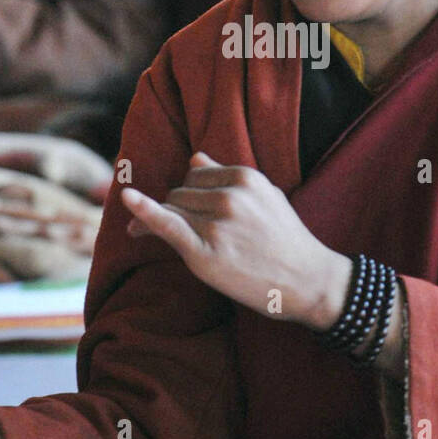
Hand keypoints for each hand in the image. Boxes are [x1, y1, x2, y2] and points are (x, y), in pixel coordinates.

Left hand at [122, 151, 351, 327]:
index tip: (179, 206)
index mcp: (245, 178)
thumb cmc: (287, 241)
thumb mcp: (266, 197)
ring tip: (137, 231)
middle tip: (163, 227)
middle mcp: (230, 196)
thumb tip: (195, 158)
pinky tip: (128, 200)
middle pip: (180, 193)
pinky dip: (145, 211)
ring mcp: (217, 224)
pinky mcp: (205, 252)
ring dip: (153, 219)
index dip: (186, 191)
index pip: (195, 174)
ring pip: (172, 210)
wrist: (310, 280)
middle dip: (172, 208)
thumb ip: (229, 176)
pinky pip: (168, 225)